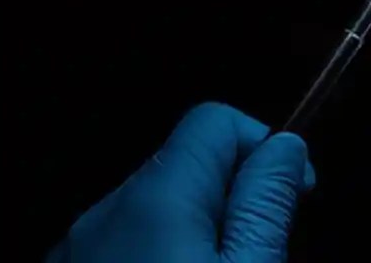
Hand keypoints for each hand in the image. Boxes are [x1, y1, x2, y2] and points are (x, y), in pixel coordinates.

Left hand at [47, 103, 314, 262]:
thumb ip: (265, 205)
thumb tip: (285, 143)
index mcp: (155, 199)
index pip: (214, 120)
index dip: (264, 146)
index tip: (295, 196)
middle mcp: (104, 211)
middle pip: (186, 166)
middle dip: (231, 197)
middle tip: (259, 252)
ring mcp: (75, 248)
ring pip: (154, 209)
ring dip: (194, 231)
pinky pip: (121, 244)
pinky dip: (154, 256)